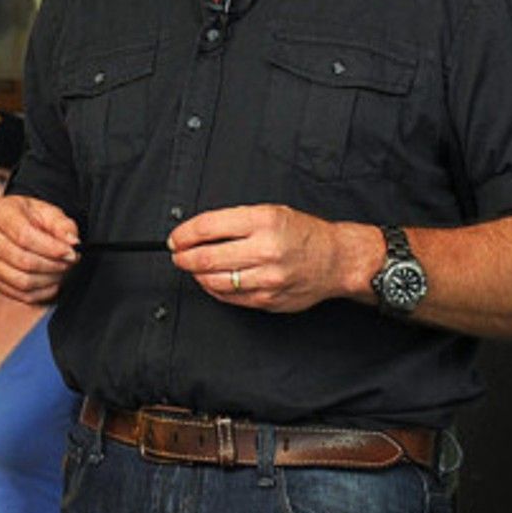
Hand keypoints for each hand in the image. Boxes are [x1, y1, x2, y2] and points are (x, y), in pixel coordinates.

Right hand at [0, 196, 78, 304]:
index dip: (51, 248)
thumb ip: (62, 225)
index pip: (24, 236)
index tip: (71, 253)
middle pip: (23, 261)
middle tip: (71, 261)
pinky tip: (53, 281)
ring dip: (50, 280)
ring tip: (63, 270)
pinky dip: (42, 292)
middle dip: (54, 265)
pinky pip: (21, 294)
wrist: (10, 228)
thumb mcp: (48, 212)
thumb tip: (72, 242)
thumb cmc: (31, 218)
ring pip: (23, 281)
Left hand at [167, 204, 365, 313]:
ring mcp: (266, 278)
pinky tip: (213, 280)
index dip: (183, 235)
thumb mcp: (270, 212)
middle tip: (178, 255)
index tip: (175, 238)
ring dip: (197, 275)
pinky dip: (214, 289)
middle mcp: (264, 250)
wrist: (336, 260)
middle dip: (183, 258)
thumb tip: (196, 233)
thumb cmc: (303, 234)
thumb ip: (233, 222)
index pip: (208, 228)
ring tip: (195, 268)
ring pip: (213, 281)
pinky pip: (229, 297)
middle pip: (205, 258)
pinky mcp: (267, 299)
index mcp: (263, 221)